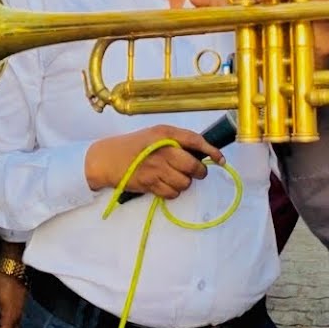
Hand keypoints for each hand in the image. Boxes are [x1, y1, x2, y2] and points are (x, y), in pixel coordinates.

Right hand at [84, 126, 224, 198]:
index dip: (211, 151)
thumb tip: (200, 153)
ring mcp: (156, 169)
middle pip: (193, 167)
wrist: (107, 158)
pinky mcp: (150, 184)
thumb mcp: (155, 134)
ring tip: (174, 177)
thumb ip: (176, 140)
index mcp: (165, 134)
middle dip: (199, 172)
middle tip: (196, 172)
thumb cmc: (134, 145)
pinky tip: (165, 184)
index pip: (195, 140)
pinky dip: (173, 191)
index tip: (220, 159)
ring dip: (184, 183)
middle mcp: (162, 150)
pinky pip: (172, 193)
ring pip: (185, 183)